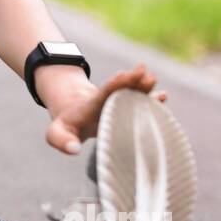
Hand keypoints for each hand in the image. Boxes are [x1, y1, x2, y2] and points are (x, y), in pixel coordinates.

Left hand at [45, 62, 168, 155]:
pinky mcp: (126, 108)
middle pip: (121, 88)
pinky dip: (151, 99)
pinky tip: (164, 96)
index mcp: (91, 105)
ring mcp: (118, 102)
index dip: (114, 84)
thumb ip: (61, 141)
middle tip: (143, 71)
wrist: (73, 115)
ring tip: (153, 78)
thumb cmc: (66, 128)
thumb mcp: (56, 134)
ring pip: (133, 92)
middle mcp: (107, 100)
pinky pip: (140, 101)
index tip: (123, 76)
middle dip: (132, 80)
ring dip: (144, 86)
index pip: (104, 92)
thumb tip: (73, 149)